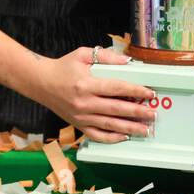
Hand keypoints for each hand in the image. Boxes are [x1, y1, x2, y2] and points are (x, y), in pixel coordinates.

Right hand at [31, 46, 156, 143]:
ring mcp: (81, 117)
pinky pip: (97, 135)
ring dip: (129, 128)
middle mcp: (84, 103)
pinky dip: (111, 138)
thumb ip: (106, 56)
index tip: (150, 93)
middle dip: (137, 113)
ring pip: (109, 125)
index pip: (116, 88)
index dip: (135, 91)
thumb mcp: (83, 54)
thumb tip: (128, 61)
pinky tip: (124, 137)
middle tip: (153, 114)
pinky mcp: (78, 125)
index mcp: (86, 84)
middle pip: (116, 110)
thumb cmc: (63, 67)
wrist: (40, 82)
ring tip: (145, 130)